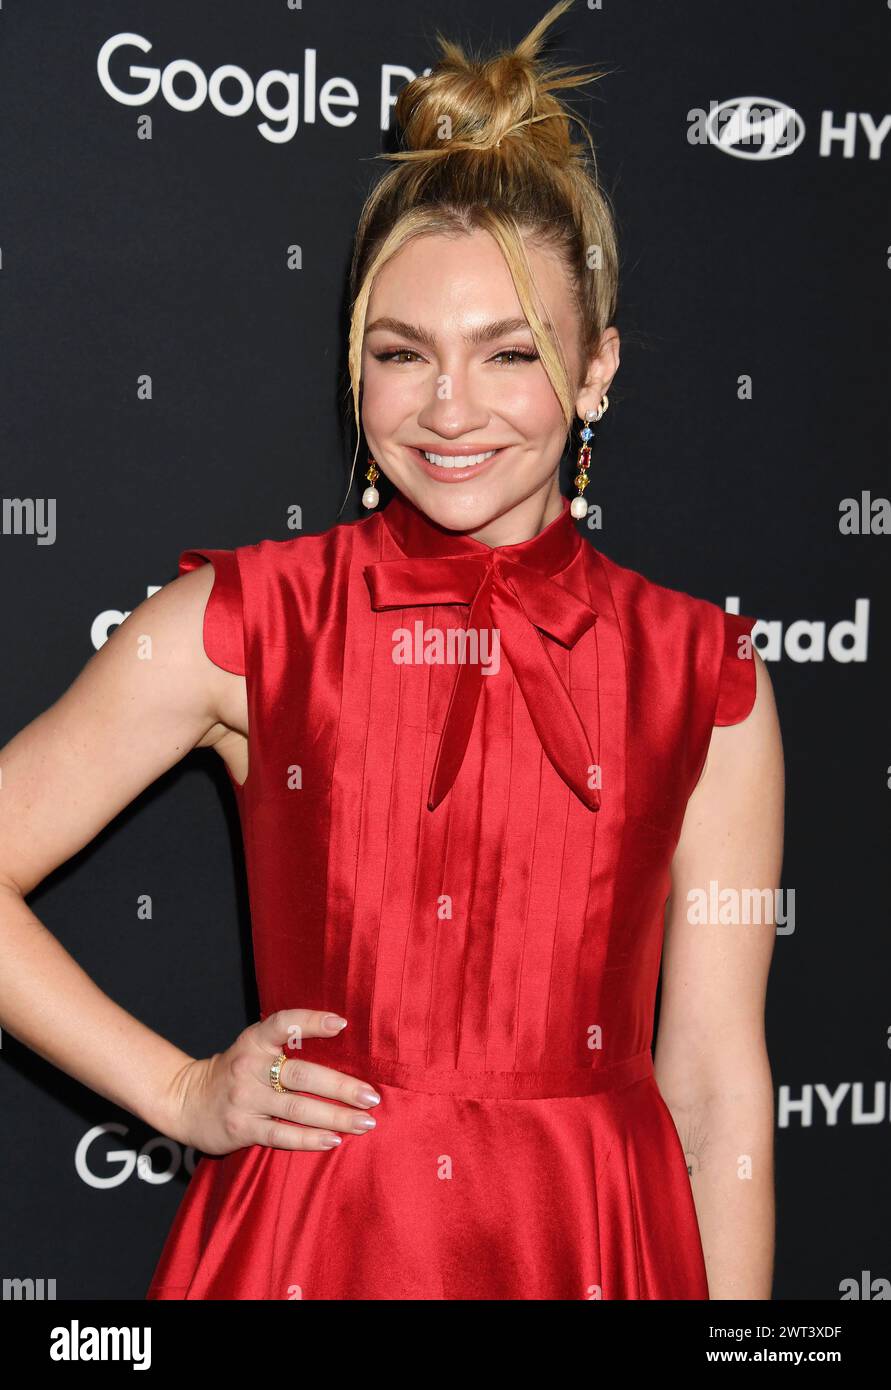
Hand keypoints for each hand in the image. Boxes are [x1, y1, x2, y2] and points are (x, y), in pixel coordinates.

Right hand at [161, 1010, 380, 1154]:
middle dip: (341, 1086)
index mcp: (255, 1040)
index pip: (284, 1023)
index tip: (342, 1023)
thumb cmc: (235, 1071)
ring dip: (335, 1116)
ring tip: (364, 1122)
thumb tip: (341, 1047)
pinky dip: (310, 1138)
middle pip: (302, 1074)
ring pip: (297, 1107)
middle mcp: (249, 1066)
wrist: (183, 1100)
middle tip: (371, 1096)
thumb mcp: (253, 1047)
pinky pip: (281, 1135)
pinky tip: (333, 1140)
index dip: (312, 1021)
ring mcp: (244, 1098)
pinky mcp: (241, 1128)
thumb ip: (286, 1044)